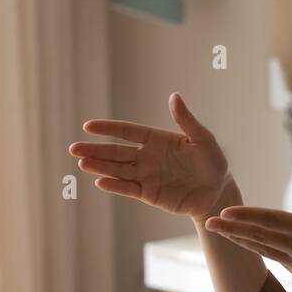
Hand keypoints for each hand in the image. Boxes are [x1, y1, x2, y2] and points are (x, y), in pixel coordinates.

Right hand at [70, 93, 231, 220]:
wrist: (217, 191)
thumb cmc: (213, 162)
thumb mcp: (203, 139)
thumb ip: (186, 121)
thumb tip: (174, 96)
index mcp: (157, 140)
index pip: (128, 132)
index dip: (109, 129)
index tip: (88, 126)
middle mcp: (147, 157)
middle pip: (116, 152)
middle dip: (95, 150)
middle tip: (73, 148)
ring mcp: (146, 176)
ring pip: (118, 170)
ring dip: (100, 167)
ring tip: (82, 162)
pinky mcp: (149, 194)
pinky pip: (129, 189)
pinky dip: (115, 186)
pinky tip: (100, 181)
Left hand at [203, 166, 291, 291]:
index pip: (272, 221)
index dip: (247, 215)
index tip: (226, 211)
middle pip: (260, 237)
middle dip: (232, 229)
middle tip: (208, 222)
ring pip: (264, 250)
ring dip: (241, 241)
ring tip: (222, 233)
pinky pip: (277, 260)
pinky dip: (261, 251)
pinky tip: (253, 245)